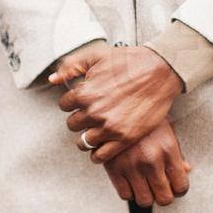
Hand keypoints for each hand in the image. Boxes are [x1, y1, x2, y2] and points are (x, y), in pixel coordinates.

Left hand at [52, 44, 181, 159]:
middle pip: (72, 125)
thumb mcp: (97, 56)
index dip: (73, 103)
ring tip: (95, 132)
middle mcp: (94, 112)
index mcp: (84, 93)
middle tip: (90, 116)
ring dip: (86, 138)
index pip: (64, 105)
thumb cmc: (129, 61)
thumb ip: (71, 66)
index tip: (82, 102)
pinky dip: (97, 154)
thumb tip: (52, 79)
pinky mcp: (124, 138)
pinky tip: (101, 147)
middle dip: (79, 120)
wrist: (160, 71)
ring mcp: (108, 127)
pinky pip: (100, 156)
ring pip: (83, 142)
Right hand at [101, 123, 190, 206]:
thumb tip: (186, 170)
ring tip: (145, 185)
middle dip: (164, 196)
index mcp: (168, 150)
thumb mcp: (167, 128)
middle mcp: (151, 160)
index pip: (181, 186)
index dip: (179, 189)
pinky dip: (129, 192)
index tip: (175, 185)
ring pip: (144, 201)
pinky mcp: (113, 168)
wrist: (116, 103)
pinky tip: (131, 180)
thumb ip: (177, 152)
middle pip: (164, 199)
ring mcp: (131, 166)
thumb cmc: (145, 116)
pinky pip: (125, 195)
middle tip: (161, 188)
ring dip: (147, 195)